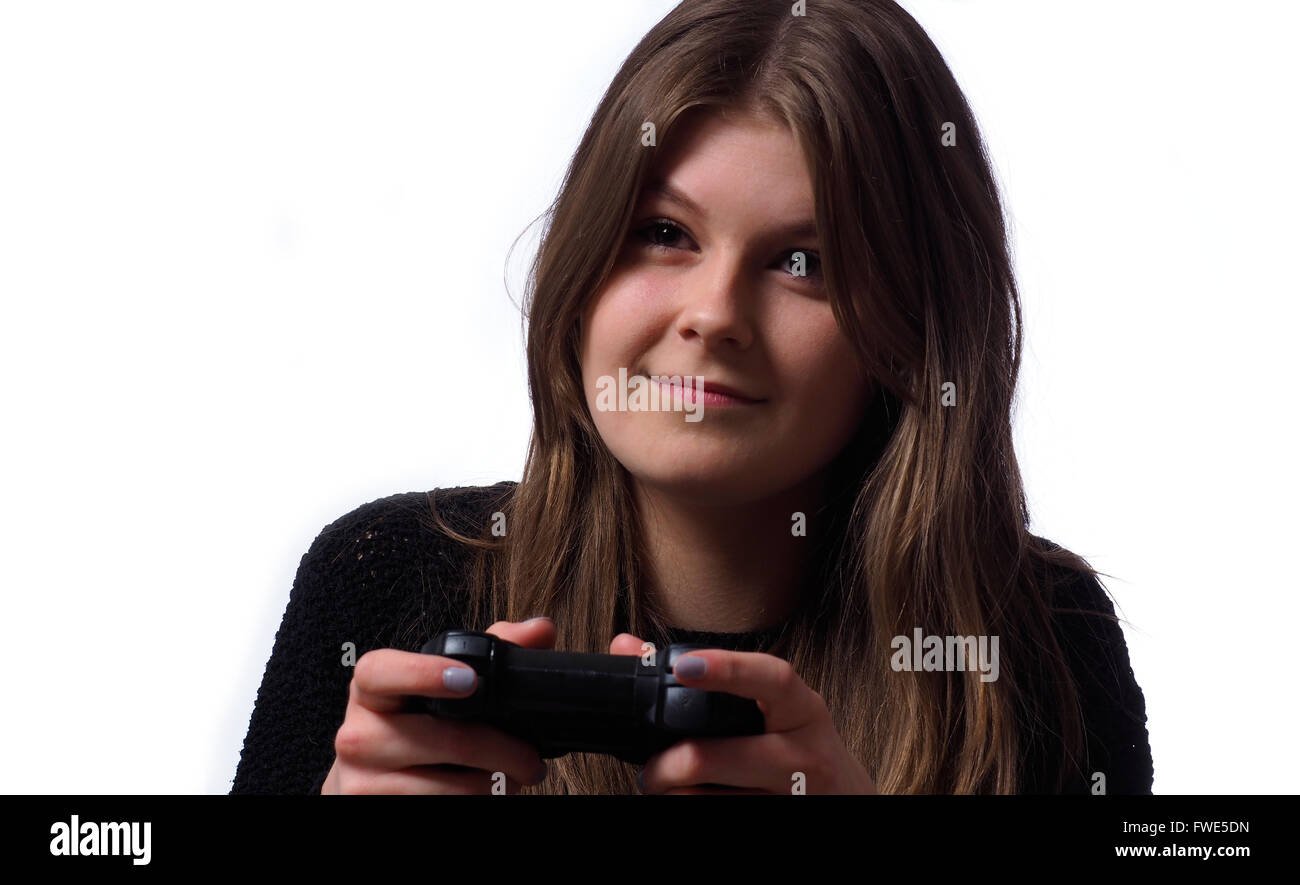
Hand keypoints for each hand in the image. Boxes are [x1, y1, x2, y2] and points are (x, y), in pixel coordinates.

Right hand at [321, 618, 556, 793]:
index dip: (423, 673)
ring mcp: (362, 779)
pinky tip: (487, 794)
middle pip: (439, 739)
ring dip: (493, 785)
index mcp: (371, 689)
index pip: (380, 672)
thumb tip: (539, 630)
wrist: (373, 781)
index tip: (471, 680)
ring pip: (445, 787)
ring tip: (513, 779)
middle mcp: (357, 734)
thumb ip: (492, 649)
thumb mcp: (441, 685)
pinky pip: (436, 808)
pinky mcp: (372, 808)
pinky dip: (475, 803)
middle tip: (530, 759)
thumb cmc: (414, 725)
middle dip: (499, 749)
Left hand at [609, 633, 877, 794]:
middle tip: (649, 768)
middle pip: (715, 756)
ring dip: (673, 794)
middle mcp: (803, 754)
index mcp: (801, 709)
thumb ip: (707, 674)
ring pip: (708, 799)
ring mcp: (793, 796)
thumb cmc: (799, 745)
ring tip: (665, 785)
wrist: (847, 800)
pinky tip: (689, 799)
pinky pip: (718, 816)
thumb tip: (627, 646)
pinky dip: (691, 807)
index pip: (772, 679)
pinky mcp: (778, 821)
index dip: (728, 669)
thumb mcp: (772, 705)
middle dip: (667, 764)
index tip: (685, 665)